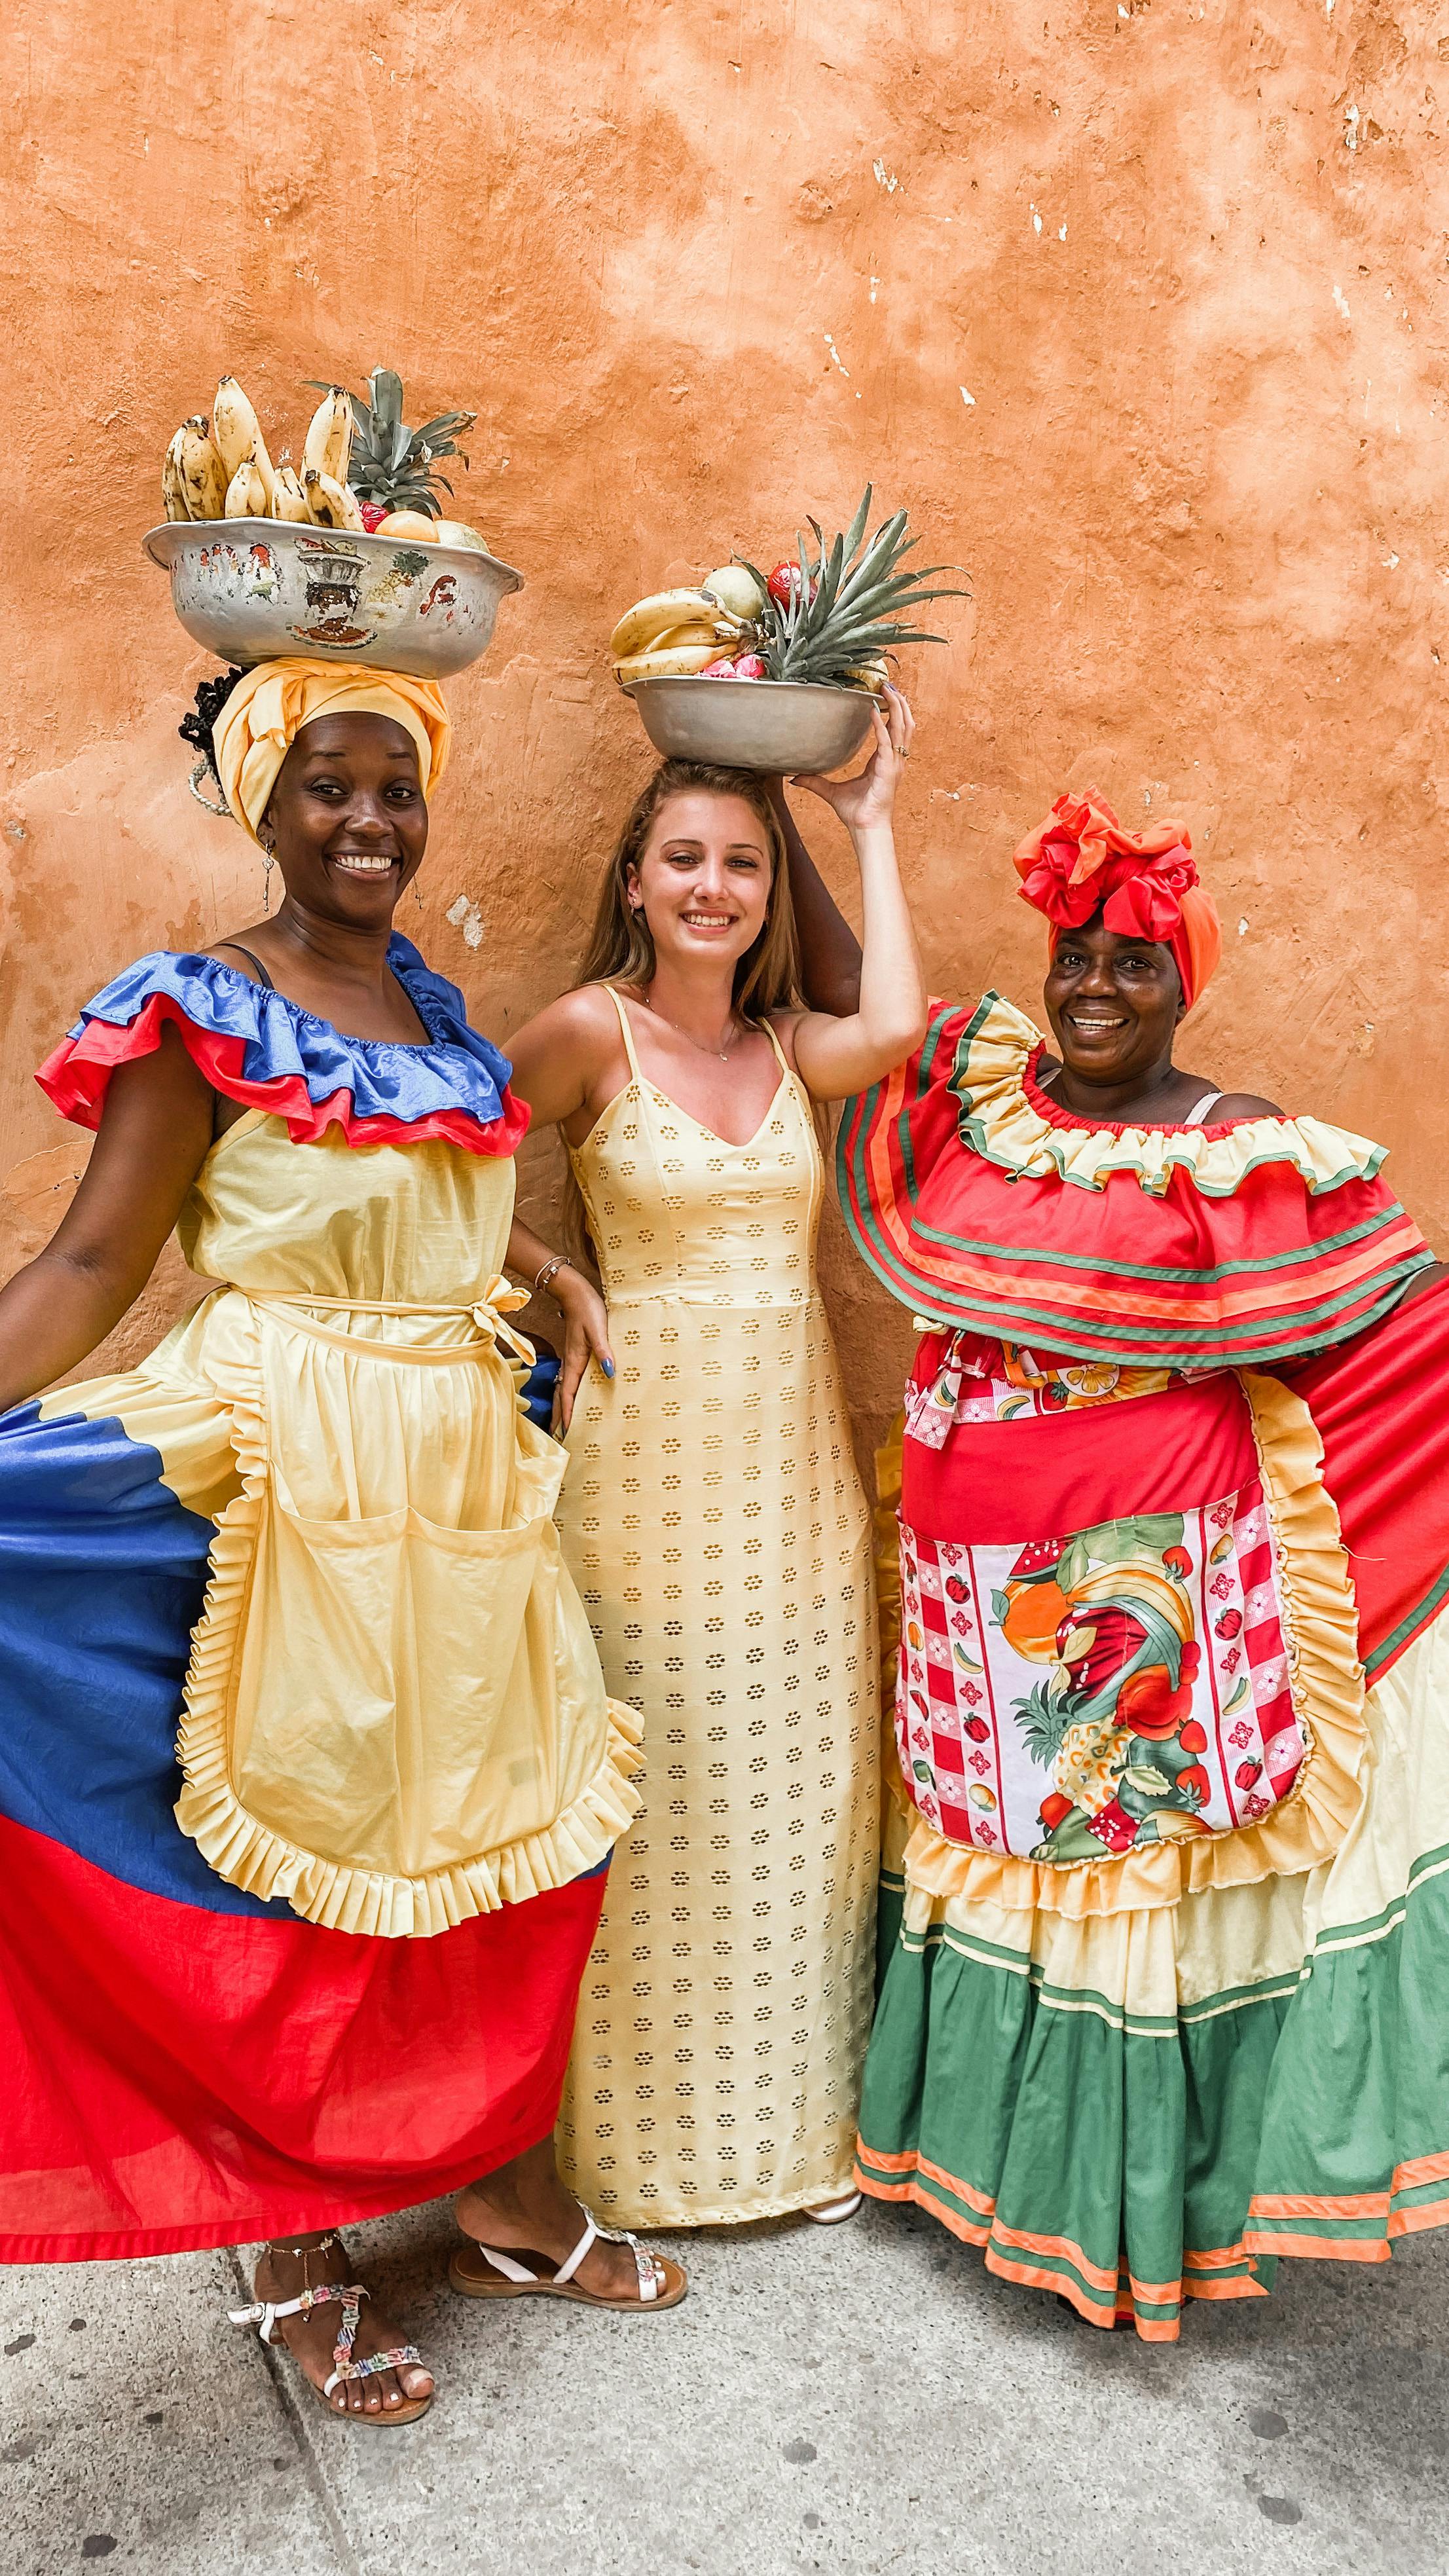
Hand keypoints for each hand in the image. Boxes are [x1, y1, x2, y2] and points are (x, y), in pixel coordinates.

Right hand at [551, 1268, 614, 1433]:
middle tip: (558, 1437)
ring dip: (562, 1407)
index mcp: (575, 1361)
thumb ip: (604, 1351)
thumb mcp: (598, 1330)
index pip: (568, 1393)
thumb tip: (610, 1373)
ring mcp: (572, 1359)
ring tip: (561, 1424)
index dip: (567, 1413)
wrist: (575, 1293)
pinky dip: (568, 1394)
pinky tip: (572, 1397)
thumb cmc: (588, 1310)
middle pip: (562, 1395)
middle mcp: (571, 1363)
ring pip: (564, 1388)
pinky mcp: (576, 1354)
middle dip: (559, 1416)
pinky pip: (569, 1380)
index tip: (567, 1431)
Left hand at [791, 686, 914, 837]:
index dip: (891, 711)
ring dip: (897, 707)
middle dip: (899, 702)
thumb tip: (794, 777)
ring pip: (902, 728)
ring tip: (888, 690)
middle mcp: (893, 760)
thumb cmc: (856, 813)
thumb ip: (815, 781)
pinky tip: (873, 712)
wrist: (865, 829)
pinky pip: (886, 743)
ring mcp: (894, 764)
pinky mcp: (888, 770)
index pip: (893, 730)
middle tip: (888, 684)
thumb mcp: (831, 792)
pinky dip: (881, 727)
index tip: (883, 694)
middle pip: (903, 724)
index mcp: (883, 761)